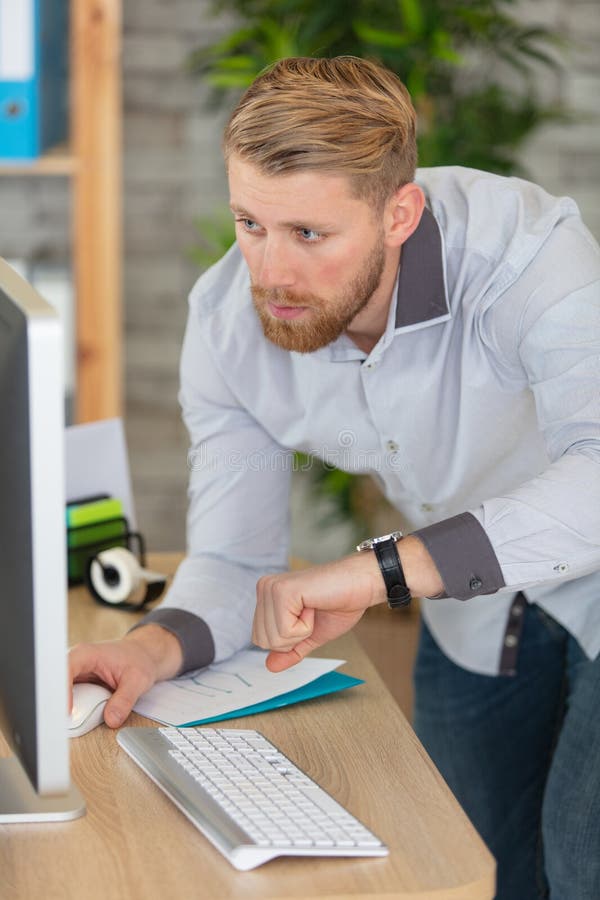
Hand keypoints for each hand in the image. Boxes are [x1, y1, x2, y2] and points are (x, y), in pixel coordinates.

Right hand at [68, 624, 182, 727]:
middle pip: (56, 683)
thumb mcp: (137, 680)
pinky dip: (70, 709)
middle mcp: (76, 662)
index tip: (68, 711)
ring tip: (67, 723)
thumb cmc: (138, 660)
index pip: (65, 670)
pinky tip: (75, 718)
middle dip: (57, 702)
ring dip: (62, 707)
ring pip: (59, 692)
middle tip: (62, 723)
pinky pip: (67, 698)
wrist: (142, 656)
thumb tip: (111, 720)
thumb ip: (124, 700)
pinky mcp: (78, 684)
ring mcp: (75, 674)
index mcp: (86, 654)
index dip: (63, 691)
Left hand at [253, 551, 383, 672]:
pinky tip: (313, 606)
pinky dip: (305, 627)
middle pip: (264, 641)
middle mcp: (265, 588)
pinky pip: (285, 631)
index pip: (260, 639)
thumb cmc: (340, 602)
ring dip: (301, 631)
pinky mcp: (282, 591)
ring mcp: (271, 588)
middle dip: (294, 638)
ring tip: (313, 609)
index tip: (307, 619)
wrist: (361, 585)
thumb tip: (270, 666)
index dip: (289, 640)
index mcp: (267, 596)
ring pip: (274, 639)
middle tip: (311, 614)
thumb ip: (290, 650)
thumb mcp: (310, 635)